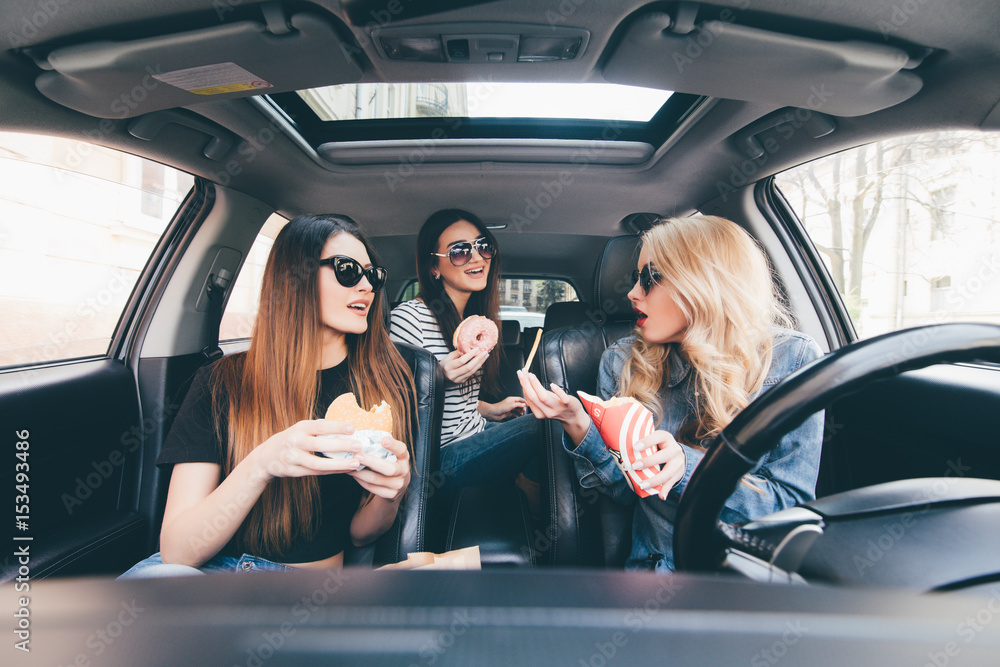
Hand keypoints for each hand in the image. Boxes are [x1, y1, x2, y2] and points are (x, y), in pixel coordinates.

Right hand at [250, 419, 364, 481]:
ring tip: (355, 463)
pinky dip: (332, 471)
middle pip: (320, 445)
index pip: (320, 426)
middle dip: (341, 446)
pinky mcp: (294, 471)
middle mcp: (295, 442)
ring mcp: (293, 458)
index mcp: (300, 428)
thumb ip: (319, 429)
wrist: (266, 456)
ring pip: (318, 463)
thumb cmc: (293, 439)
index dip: (336, 426)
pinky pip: (316, 472)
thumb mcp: (301, 429)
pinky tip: (345, 469)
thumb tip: (348, 429)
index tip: (353, 428)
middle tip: (358, 446)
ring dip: (339, 464)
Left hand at [349, 436, 410, 500]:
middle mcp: (403, 471)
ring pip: (376, 480)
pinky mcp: (390, 495)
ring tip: (350, 465)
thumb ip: (381, 449)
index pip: (401, 450)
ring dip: (360, 472)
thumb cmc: (390, 463)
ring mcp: (398, 485)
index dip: (393, 445)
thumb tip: (360, 440)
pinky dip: (361, 480)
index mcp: (404, 458)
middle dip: (371, 462)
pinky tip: (354, 474)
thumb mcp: (391, 455)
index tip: (383, 440)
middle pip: (389, 469)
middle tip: (357, 455)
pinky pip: (372, 488)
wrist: (397, 486)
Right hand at [440, 349, 488, 383]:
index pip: (461, 361)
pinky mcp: (462, 382)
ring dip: (480, 363)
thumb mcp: (448, 357)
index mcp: (448, 367)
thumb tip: (469, 347)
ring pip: (472, 372)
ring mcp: (457, 379)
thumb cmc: (445, 364)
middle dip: (478, 359)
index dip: (470, 355)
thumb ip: (458, 353)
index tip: (477, 348)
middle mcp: (453, 374)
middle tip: (485, 352)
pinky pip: (471, 374)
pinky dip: (477, 367)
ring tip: (485, 356)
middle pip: (468, 367)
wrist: (440, 377)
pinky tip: (481, 361)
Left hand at [480, 396, 526, 420]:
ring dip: (519, 411)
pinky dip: (516, 415)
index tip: (528, 405)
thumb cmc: (501, 407)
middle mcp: (510, 403)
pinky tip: (517, 416)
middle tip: (524, 411)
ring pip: (516, 409)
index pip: (519, 399)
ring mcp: (509, 408)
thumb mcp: (512, 405)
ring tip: (521, 414)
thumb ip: (519, 404)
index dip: (524, 401)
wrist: (493, 412)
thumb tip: (524, 404)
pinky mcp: (507, 412)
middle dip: (522, 407)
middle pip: (518, 404)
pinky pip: (513, 413)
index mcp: (511, 399)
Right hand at [517, 370, 589, 442]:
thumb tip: (525, 383)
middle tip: (521, 372)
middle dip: (526, 384)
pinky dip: (557, 391)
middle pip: (533, 397)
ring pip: (544, 398)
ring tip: (531, 375)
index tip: (521, 374)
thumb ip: (536, 396)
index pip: (529, 398)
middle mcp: (547, 412)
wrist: (573, 418)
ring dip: (536, 386)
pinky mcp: (568, 404)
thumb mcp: (545, 405)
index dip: (524, 385)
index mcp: (539, 413)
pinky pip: (562, 398)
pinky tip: (552, 384)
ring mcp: (557, 408)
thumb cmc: (558, 407)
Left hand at [632, 430, 686, 499]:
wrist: (677, 455)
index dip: (647, 441)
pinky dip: (666, 490)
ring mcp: (678, 462)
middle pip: (665, 455)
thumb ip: (638, 444)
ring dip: (655, 480)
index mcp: (666, 438)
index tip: (635, 447)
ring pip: (668, 472)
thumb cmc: (659, 446)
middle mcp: (674, 449)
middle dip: (649, 461)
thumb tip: (610, 448)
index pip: (658, 436)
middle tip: (635, 466)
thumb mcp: (654, 441)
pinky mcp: (678, 474)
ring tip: (642, 485)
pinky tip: (661, 495)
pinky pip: (672, 483)